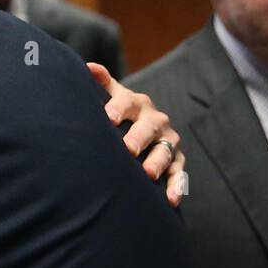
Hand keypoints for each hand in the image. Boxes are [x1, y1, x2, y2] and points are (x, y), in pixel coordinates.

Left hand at [88, 62, 185, 206]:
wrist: (140, 128)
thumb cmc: (118, 114)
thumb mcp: (111, 97)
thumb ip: (102, 83)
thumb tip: (88, 66)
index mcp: (137, 103)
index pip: (127, 102)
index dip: (118, 108)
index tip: (107, 118)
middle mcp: (156, 120)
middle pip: (150, 127)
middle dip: (139, 137)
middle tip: (128, 149)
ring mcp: (167, 141)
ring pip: (166, 150)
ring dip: (158, 162)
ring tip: (148, 174)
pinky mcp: (176, 161)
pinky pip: (179, 174)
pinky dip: (176, 186)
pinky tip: (171, 200)